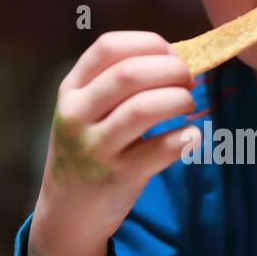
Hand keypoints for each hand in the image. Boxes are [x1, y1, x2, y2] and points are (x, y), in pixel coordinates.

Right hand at [30, 32, 195, 255]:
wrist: (67, 212)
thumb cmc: (89, 150)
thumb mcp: (87, 112)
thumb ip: (118, 84)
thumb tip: (178, 59)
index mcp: (71, 90)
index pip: (108, 47)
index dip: (148, 43)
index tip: (172, 54)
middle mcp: (76, 116)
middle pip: (129, 74)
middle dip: (171, 70)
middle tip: (189, 80)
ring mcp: (95, 148)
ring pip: (144, 109)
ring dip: (178, 100)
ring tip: (189, 105)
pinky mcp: (117, 177)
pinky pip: (160, 149)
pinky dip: (184, 138)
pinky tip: (190, 136)